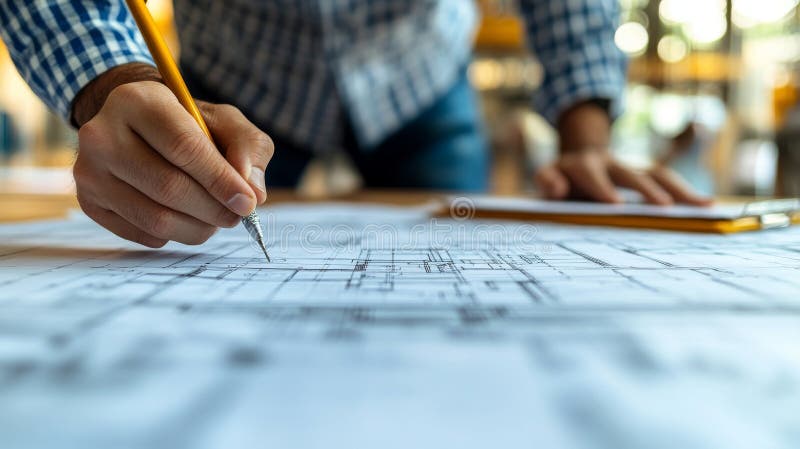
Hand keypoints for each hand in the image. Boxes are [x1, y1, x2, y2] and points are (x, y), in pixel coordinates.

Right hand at [73, 71, 272, 247]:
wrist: (136, 128)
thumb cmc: (188, 124)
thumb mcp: (225, 121)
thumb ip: (248, 148)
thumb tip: (253, 192)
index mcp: (137, 101)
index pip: (184, 147)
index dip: (220, 180)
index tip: (247, 202)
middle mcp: (102, 134)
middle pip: (168, 187)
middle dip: (213, 209)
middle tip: (236, 216)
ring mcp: (89, 171)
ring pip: (155, 218)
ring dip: (197, 228)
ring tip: (215, 219)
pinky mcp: (89, 202)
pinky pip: (141, 233)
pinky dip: (174, 235)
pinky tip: (186, 219)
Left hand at [535, 101, 710, 205]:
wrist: (578, 157)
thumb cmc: (561, 177)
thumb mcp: (547, 177)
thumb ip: (547, 182)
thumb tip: (558, 190)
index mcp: (583, 165)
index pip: (592, 175)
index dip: (602, 188)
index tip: (616, 206)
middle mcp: (611, 162)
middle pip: (631, 174)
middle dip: (647, 189)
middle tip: (664, 207)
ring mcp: (630, 167)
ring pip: (656, 175)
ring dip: (678, 190)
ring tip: (702, 206)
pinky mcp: (645, 174)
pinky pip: (667, 181)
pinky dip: (686, 193)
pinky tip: (707, 205)